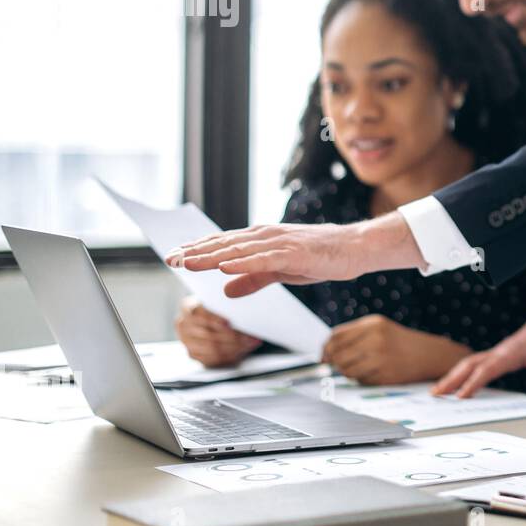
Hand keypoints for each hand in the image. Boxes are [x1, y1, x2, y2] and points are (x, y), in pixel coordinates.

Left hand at [163, 212, 421, 297]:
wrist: (356, 247)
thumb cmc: (322, 257)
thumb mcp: (281, 271)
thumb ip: (253, 279)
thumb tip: (225, 289)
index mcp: (262, 239)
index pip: (223, 244)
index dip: (199, 251)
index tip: (175, 257)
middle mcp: (267, 236)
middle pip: (225, 244)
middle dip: (196, 252)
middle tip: (170, 259)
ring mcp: (280, 242)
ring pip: (239, 250)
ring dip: (212, 256)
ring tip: (188, 262)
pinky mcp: (295, 253)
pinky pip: (264, 259)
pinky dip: (244, 263)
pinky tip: (226, 267)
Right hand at [174, 295, 260, 366]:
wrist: (213, 319)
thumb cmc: (220, 309)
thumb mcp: (223, 303)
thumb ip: (229, 306)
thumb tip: (246, 309)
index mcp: (188, 307)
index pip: (198, 313)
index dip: (214, 319)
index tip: (229, 323)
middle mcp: (183, 324)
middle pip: (207, 334)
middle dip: (232, 337)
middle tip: (249, 337)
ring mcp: (186, 341)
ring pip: (211, 348)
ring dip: (234, 347)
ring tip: (249, 343)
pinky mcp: (193, 354)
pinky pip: (212, 358)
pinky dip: (230, 355)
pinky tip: (241, 350)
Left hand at [321, 315, 470, 384]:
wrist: (428, 354)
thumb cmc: (399, 341)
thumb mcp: (379, 328)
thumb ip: (353, 335)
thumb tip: (326, 352)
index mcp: (373, 324)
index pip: (336, 336)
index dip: (326, 348)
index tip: (325, 355)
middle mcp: (376, 340)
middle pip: (338, 355)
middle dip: (335, 363)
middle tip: (339, 364)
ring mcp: (381, 358)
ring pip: (347, 371)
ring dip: (347, 372)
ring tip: (359, 368)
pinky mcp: (386, 375)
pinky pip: (361, 380)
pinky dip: (361, 379)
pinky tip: (372, 372)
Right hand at [432, 287, 525, 398]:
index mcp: (511, 352)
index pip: (488, 369)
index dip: (473, 383)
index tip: (460, 396)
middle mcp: (501, 351)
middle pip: (470, 364)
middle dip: (452, 379)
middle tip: (435, 393)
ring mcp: (500, 351)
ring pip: (471, 362)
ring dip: (454, 375)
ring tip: (439, 389)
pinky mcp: (502, 352)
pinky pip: (479, 362)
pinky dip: (466, 371)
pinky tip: (461, 381)